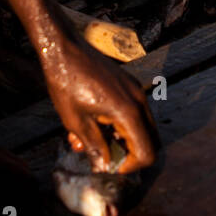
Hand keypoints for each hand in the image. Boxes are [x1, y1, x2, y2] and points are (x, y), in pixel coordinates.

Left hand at [42, 22, 158, 173]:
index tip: (109, 166)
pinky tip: (96, 122)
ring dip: (123, 139)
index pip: (147, 152)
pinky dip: (121, 124)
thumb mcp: (76, 122)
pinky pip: (135, 111)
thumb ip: (95, 147)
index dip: (130, 167)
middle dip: (130, 154)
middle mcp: (139, 100)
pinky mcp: (129, 84)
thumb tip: (104, 167)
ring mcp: (136, 90)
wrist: (63, 47)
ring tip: (93, 139)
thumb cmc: (66, 82)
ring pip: (143, 127)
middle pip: (152, 141)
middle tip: (106, 156)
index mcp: (128, 112)